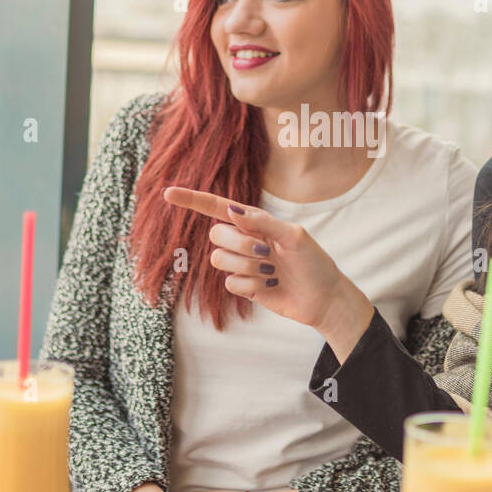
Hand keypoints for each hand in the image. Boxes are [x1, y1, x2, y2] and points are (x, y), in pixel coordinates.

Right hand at [163, 187, 373, 358]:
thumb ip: (262, 221)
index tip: (168, 193)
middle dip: (240, 245)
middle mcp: (244, 240)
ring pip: (219, 261)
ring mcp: (242, 264)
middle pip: (216, 236)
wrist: (323, 298)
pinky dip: (251, 285)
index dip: (192, 200)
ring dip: (247, 267)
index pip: (217, 207)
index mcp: (255, 222)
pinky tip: (270, 287)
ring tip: (272, 272)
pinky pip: (230, 283)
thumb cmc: (314, 263)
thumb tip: (231, 208)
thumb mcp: (294, 235)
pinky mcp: (243, 286)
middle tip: (267, 253)